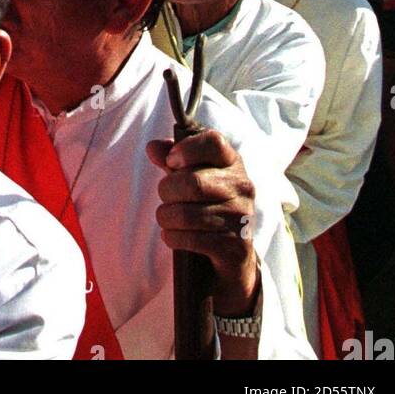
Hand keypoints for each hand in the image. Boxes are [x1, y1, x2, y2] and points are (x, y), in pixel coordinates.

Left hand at [147, 128, 258, 314]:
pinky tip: (171, 235)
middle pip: (192, 182)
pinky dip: (172, 237)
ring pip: (187, 214)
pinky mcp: (236, 247)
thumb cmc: (206, 203)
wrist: (233, 252)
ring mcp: (241, 217)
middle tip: (165, 197)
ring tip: (166, 218)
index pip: (214, 142)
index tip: (171, 162)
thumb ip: (171, 158)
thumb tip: (152, 147)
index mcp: (232, 162)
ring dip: (166, 217)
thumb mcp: (190, 175)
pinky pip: (191, 239)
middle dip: (167, 190)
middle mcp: (242, 187)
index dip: (186, 149)